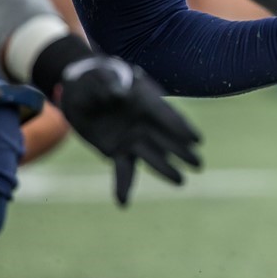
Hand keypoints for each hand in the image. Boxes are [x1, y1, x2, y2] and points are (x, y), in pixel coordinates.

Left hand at [54, 56, 202, 203]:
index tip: (195, 138)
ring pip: (152, 155)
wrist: (79, 90)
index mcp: (144, 99)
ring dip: (165, 169)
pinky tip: (123, 202)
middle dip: (181, 151)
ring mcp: (132, 137)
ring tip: (180, 181)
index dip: (179, 126)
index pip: (164, 114)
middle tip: (197, 164)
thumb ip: (109, 83)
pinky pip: (123, 169)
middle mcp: (144, 121)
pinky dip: (123, 185)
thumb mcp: (98, 75)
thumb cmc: (93, 77)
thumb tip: (119, 94)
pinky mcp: (117, 151)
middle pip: (166, 138)